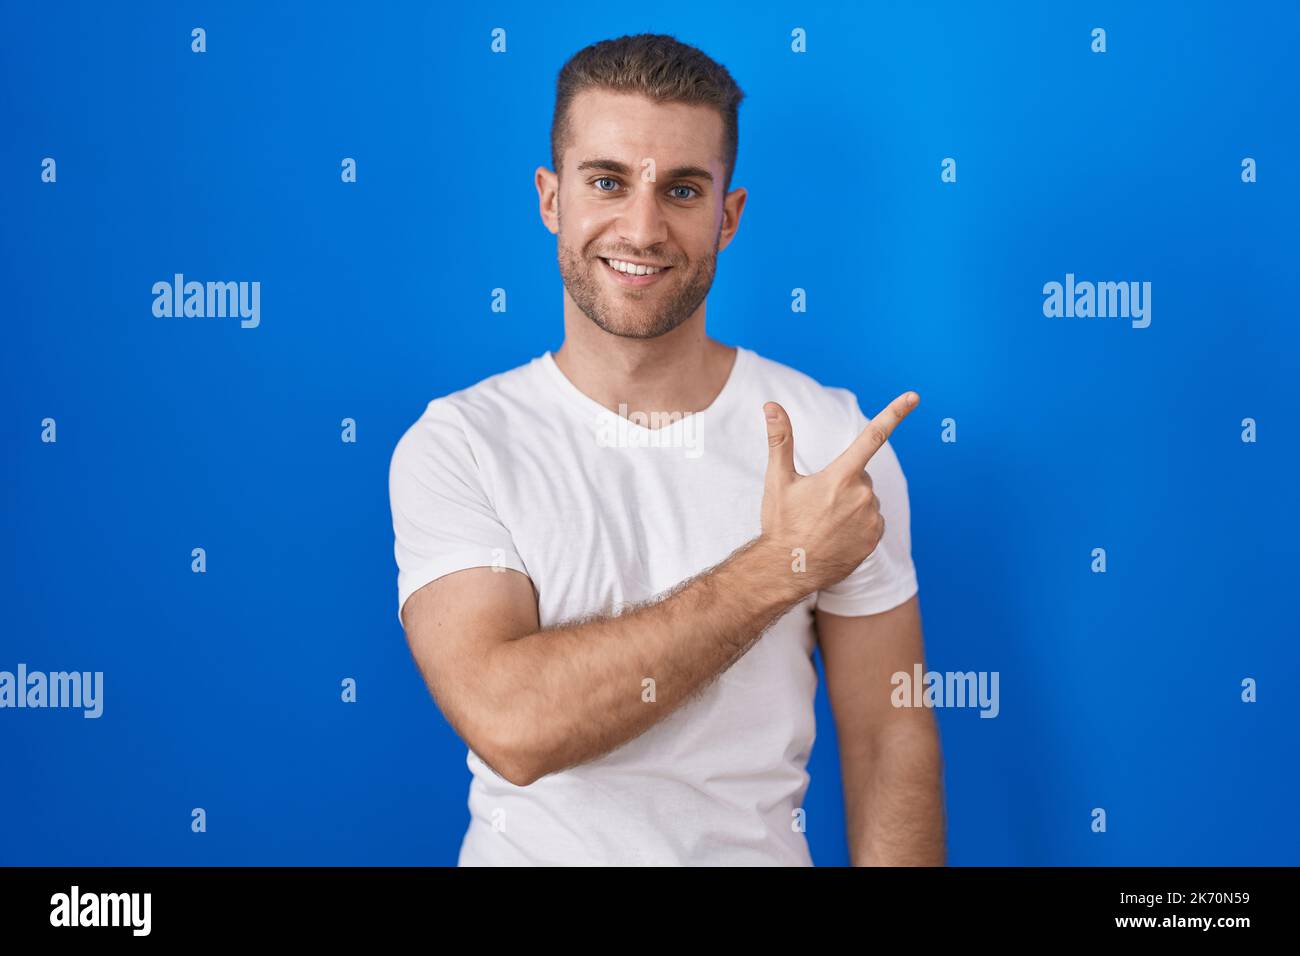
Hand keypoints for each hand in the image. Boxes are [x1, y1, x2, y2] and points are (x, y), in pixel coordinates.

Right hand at [760, 392, 918, 593]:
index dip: (894, 413)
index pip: (873, 436)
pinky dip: (858, 524)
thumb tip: (771, 405)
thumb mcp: (778, 480)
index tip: (913, 397)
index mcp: (841, 475)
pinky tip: (837, 535)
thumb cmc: (782, 523)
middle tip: (817, 503)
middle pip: (860, 474)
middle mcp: (862, 494)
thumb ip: (780, 440)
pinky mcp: (875, 538)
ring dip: (850, 504)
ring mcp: (871, 518)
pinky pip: (871, 520)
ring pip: (866, 498)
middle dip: (843, 481)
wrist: (788, 569)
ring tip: (824, 523)